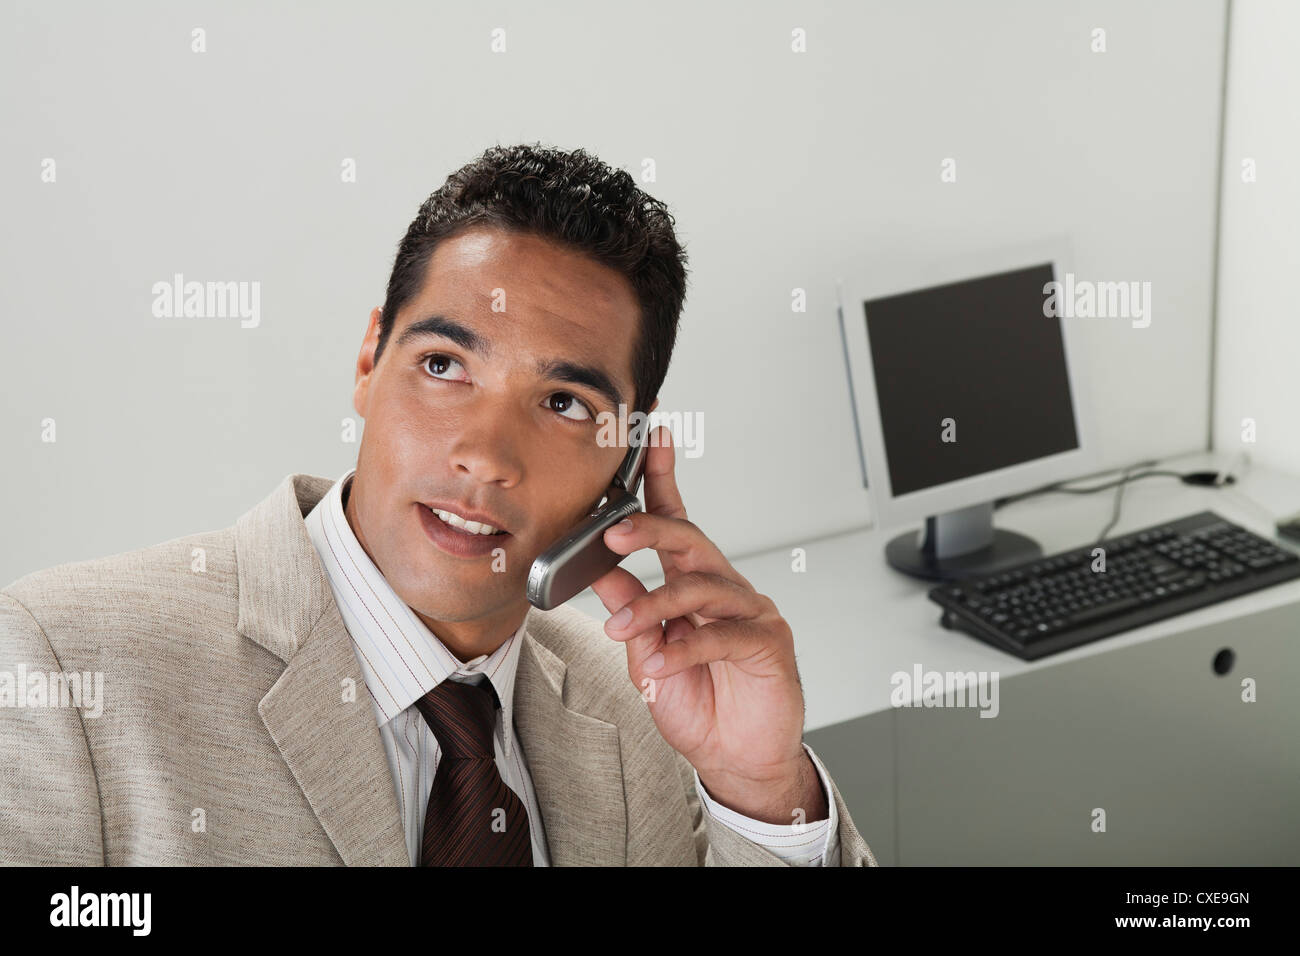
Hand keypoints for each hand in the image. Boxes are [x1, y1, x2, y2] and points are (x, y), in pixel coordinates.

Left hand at [590, 425, 826, 824]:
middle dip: (651, 530)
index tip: (651, 435)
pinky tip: (662, 664)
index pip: (676, 520)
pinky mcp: (768, 643)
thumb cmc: (699, 705)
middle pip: (690, 540)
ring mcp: (750, 612)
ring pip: (700, 588)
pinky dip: (685, 648)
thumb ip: (630, 612)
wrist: (736, 760)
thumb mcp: (646, 656)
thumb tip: (600, 572)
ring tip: (624, 631)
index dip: (663, 476)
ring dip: (655, 606)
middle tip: (614, 534)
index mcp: (694, 584)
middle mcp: (724, 589)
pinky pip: (721, 635)